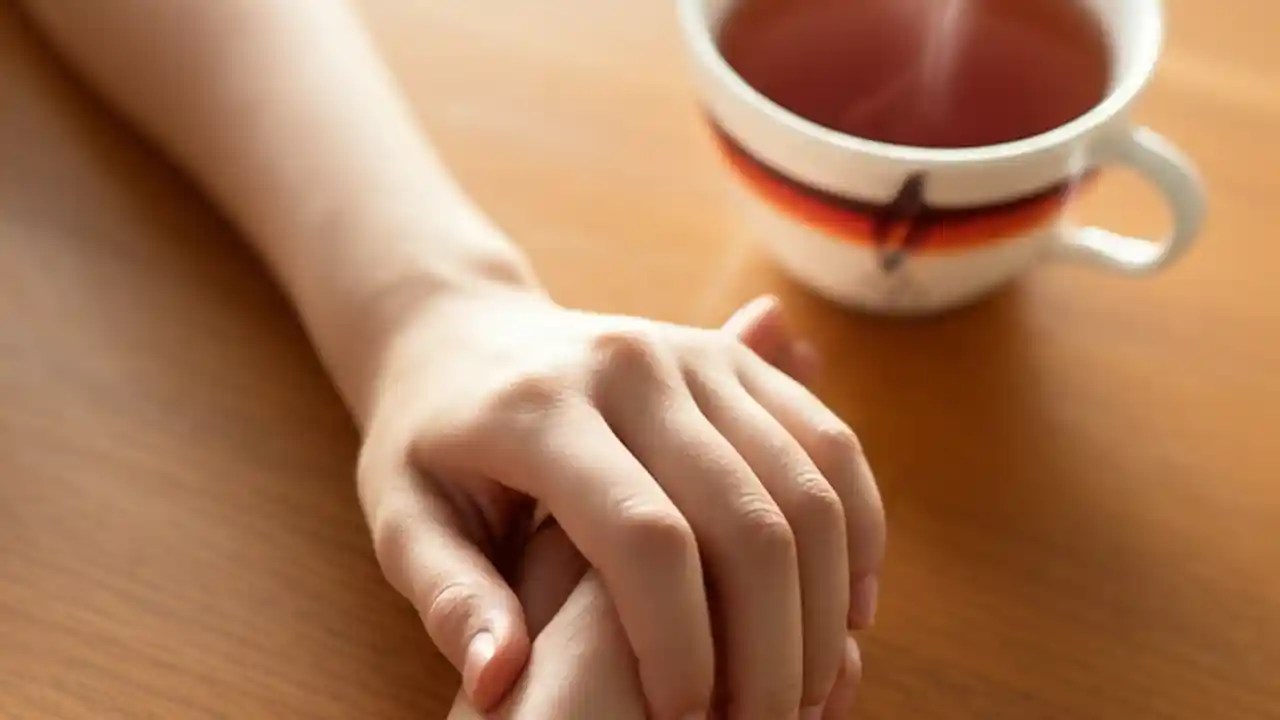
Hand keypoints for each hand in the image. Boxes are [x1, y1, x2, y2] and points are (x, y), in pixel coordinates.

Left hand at [359, 289, 884, 718]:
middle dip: (772, 646)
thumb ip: (450, 597)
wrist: (465, 332)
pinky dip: (859, 532)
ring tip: (807, 689)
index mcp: (542, 411)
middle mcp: (633, 368)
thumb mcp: (400, 517)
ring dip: (828, 604)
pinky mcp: (736, 360)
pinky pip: (832, 446)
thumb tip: (501, 681)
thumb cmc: (429, 442)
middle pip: (747, 520)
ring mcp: (696, 355)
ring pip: (809, 487)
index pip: (645, 537)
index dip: (679, 644)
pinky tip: (848, 606)